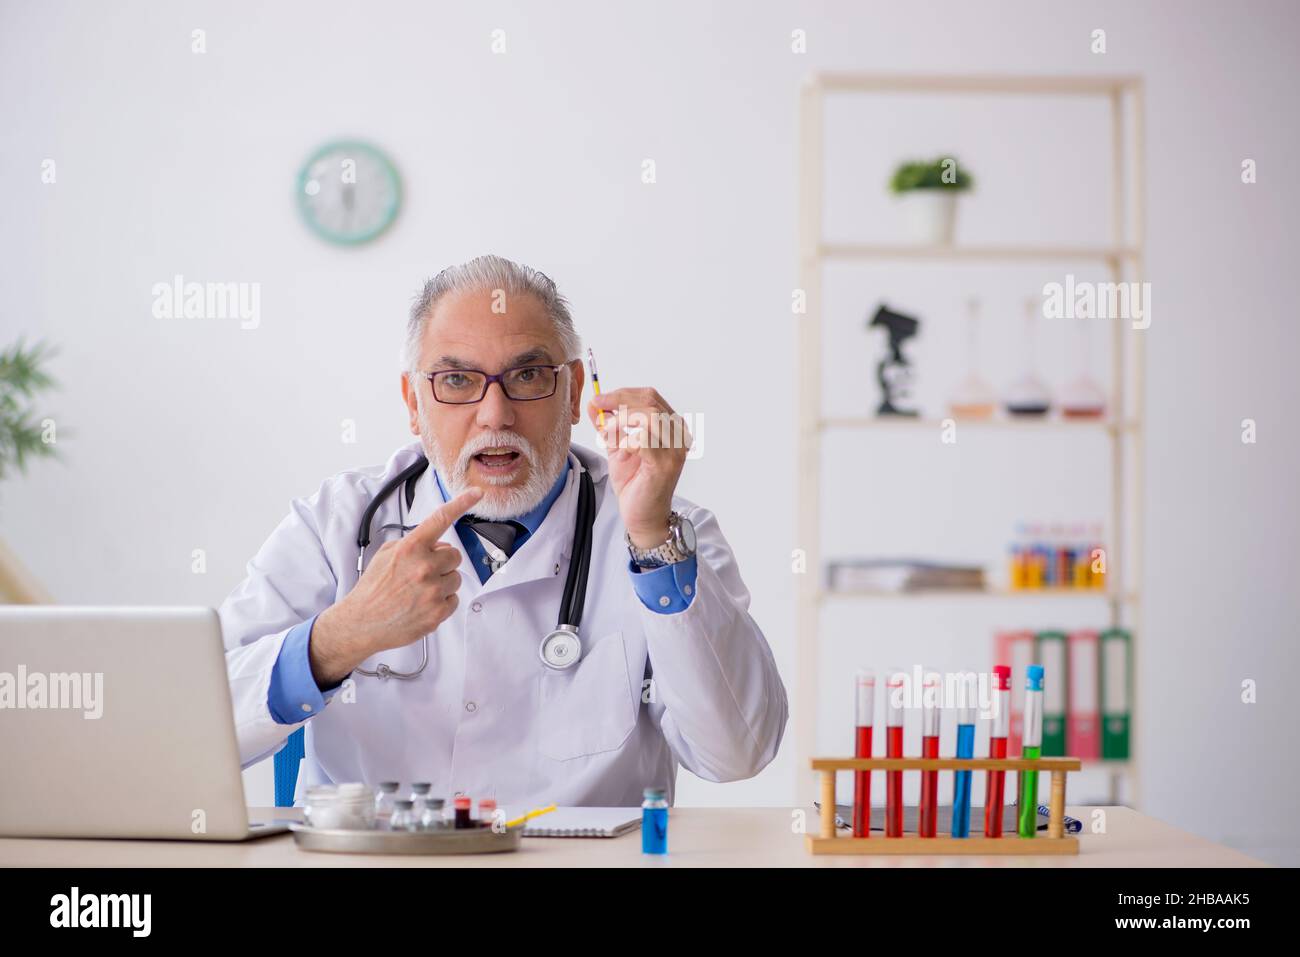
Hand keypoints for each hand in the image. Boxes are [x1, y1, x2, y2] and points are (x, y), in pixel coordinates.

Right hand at [310, 487, 481, 684]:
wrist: (361, 622)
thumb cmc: (373, 588)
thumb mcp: (386, 554)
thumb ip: (413, 543)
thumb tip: (437, 544)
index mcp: (410, 549)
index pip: (440, 520)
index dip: (461, 503)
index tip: (476, 493)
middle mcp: (424, 567)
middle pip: (454, 555)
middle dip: (442, 562)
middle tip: (423, 573)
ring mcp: (432, 591)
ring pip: (456, 578)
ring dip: (443, 582)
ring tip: (419, 591)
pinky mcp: (438, 612)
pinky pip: (454, 599)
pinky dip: (442, 602)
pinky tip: (423, 604)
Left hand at [586, 387, 688, 547]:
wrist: (642, 515)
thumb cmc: (634, 482)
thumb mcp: (617, 446)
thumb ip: (609, 425)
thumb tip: (595, 404)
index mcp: (669, 426)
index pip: (649, 396)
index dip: (622, 393)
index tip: (599, 399)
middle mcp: (677, 435)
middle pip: (649, 402)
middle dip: (618, 401)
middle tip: (597, 408)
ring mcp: (675, 449)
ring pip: (649, 417)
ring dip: (621, 422)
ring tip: (608, 435)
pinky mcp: (666, 464)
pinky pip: (644, 439)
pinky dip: (627, 440)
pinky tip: (621, 451)